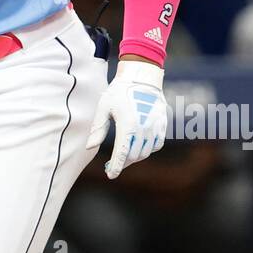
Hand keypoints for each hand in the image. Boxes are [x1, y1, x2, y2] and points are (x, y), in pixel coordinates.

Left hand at [85, 57, 168, 178]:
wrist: (141, 77)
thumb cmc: (119, 91)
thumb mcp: (104, 107)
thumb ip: (98, 129)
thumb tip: (90, 147)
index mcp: (128, 124)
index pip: (122, 153)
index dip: (116, 166)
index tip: (110, 175)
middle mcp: (143, 128)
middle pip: (134, 155)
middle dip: (123, 163)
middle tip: (112, 166)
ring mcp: (155, 127)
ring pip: (145, 152)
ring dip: (134, 157)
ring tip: (123, 156)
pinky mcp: (162, 124)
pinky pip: (156, 144)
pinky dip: (148, 149)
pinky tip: (138, 147)